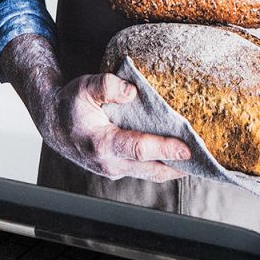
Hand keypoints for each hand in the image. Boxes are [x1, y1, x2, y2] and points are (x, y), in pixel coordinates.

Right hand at [41, 72, 191, 180]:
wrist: (53, 125)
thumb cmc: (70, 104)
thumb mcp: (83, 87)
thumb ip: (106, 86)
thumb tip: (132, 91)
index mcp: (101, 144)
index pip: (138, 149)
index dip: (163, 149)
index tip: (186, 149)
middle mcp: (109, 163)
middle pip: (150, 168)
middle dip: (178, 166)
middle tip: (206, 160)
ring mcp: (114, 169)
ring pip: (149, 173)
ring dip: (173, 169)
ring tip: (201, 162)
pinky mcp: (118, 168)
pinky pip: (144, 170)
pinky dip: (162, 166)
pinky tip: (179, 159)